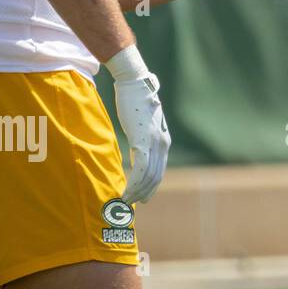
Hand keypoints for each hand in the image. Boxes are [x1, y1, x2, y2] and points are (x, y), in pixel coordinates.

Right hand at [113, 73, 171, 203]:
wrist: (135, 83)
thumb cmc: (135, 102)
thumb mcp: (141, 125)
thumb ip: (142, 139)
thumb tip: (137, 149)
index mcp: (163, 140)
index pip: (160, 170)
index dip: (151, 186)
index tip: (142, 198)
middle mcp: (163, 143)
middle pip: (155, 177)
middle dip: (143, 193)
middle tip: (129, 204)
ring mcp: (154, 142)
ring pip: (148, 176)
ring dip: (136, 191)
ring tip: (124, 201)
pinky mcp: (143, 140)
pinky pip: (140, 169)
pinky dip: (133, 184)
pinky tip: (125, 191)